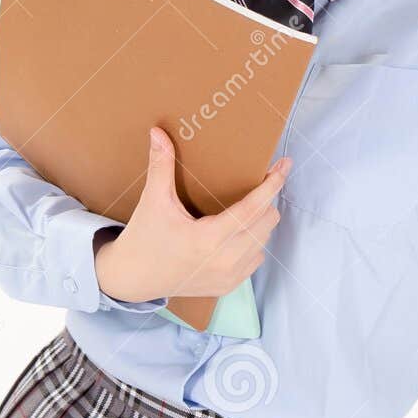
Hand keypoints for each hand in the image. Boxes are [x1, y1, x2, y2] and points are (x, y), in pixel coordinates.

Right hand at [94, 127, 291, 302]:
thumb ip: (161, 165)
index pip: (253, 208)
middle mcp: (224, 260)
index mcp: (208, 238)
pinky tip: (238, 233)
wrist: (132, 279)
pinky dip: (253, 243)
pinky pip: (255, 259)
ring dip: (260, 222)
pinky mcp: (228, 286)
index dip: (272, 185)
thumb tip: (158, 131)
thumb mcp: (153, 201)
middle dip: (265, 201)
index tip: (285, 166)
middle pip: (267, 222)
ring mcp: (229, 276)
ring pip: (264, 240)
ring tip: (246, 208)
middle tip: (256, 185)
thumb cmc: (144, 238)